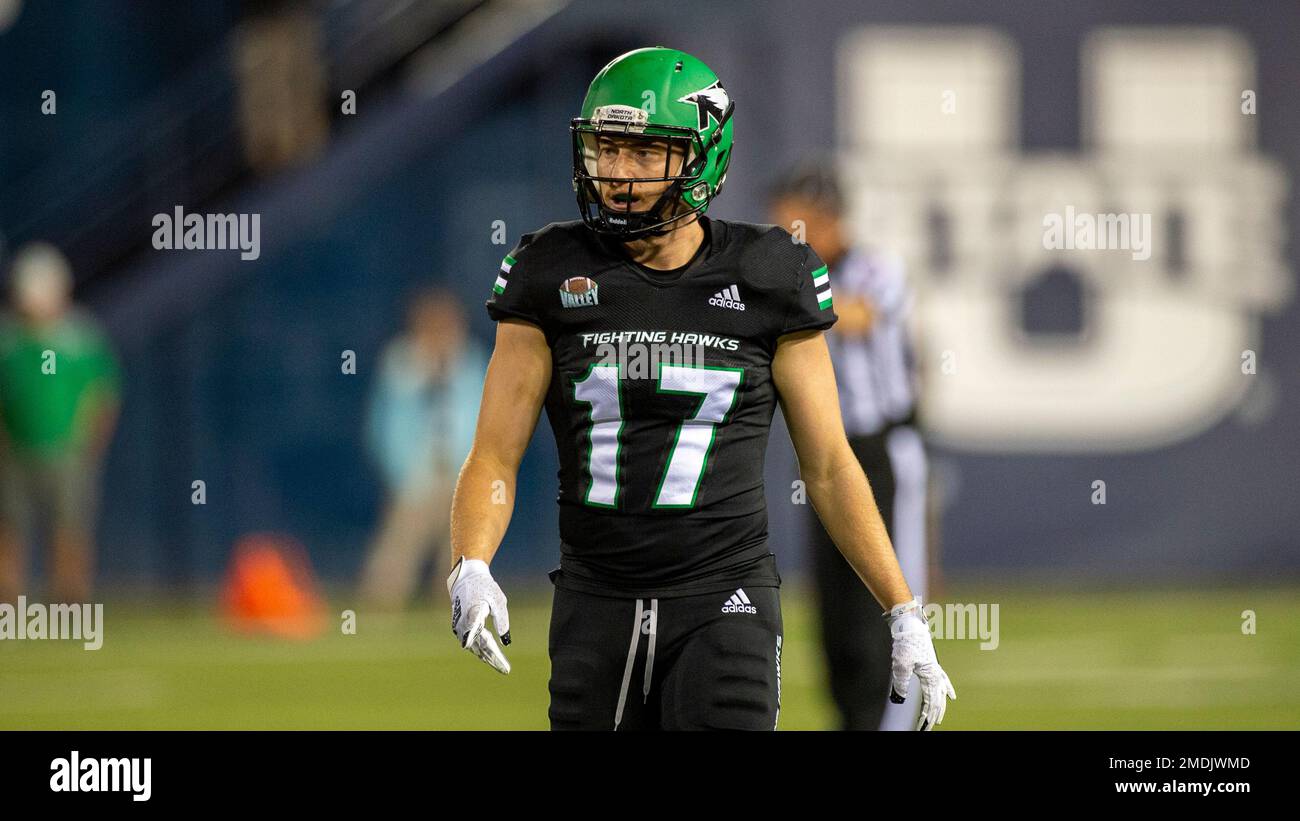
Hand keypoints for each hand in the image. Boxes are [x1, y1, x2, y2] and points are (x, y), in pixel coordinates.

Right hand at [446, 557, 511, 673]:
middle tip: (505, 670)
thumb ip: (502, 620)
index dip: (492, 653)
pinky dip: (480, 650)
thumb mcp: (498, 600)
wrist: (465, 579)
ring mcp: (460, 627)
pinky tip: (489, 656)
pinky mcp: (459, 628)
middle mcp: (464, 624)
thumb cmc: (484, 587)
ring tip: (500, 665)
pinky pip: (470, 643)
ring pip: (474, 647)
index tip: (498, 663)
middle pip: (479, 647)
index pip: (483, 638)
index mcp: (474, 614)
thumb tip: (506, 641)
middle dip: (492, 659)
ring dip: (486, 657)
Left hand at [885, 598, 955, 729]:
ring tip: (938, 719)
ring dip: (940, 707)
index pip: (931, 702)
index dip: (926, 716)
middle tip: (928, 727)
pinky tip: (951, 697)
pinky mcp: (932, 664)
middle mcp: (936, 674)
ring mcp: (936, 668)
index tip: (922, 726)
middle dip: (933, 715)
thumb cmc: (905, 641)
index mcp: (931, 676)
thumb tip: (900, 697)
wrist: (909, 623)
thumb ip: (901, 682)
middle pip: (938, 700)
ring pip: (941, 693)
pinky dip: (947, 691)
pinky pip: (944, 681)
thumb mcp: (900, 663)